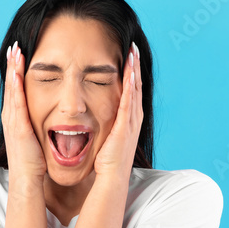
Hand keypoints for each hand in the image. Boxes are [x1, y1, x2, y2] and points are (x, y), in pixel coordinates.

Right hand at [2, 41, 45, 178]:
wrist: (27, 182)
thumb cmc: (34, 164)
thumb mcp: (36, 140)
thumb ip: (39, 128)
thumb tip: (49, 120)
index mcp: (17, 119)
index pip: (16, 90)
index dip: (17, 72)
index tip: (20, 55)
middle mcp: (11, 117)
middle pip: (11, 85)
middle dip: (12, 64)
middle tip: (15, 46)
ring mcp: (12, 121)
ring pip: (12, 89)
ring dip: (13, 69)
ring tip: (15, 51)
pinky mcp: (17, 126)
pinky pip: (16, 101)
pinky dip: (16, 85)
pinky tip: (17, 72)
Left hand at [94, 42, 142, 177]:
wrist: (110, 181)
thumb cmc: (105, 162)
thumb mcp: (105, 137)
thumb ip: (103, 124)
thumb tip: (92, 115)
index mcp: (128, 120)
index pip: (130, 90)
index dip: (130, 72)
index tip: (127, 55)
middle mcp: (133, 119)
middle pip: (136, 86)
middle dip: (135, 66)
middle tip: (132, 47)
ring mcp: (130, 124)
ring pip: (134, 91)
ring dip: (134, 71)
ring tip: (132, 52)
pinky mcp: (124, 129)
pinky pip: (128, 104)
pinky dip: (129, 88)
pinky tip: (129, 74)